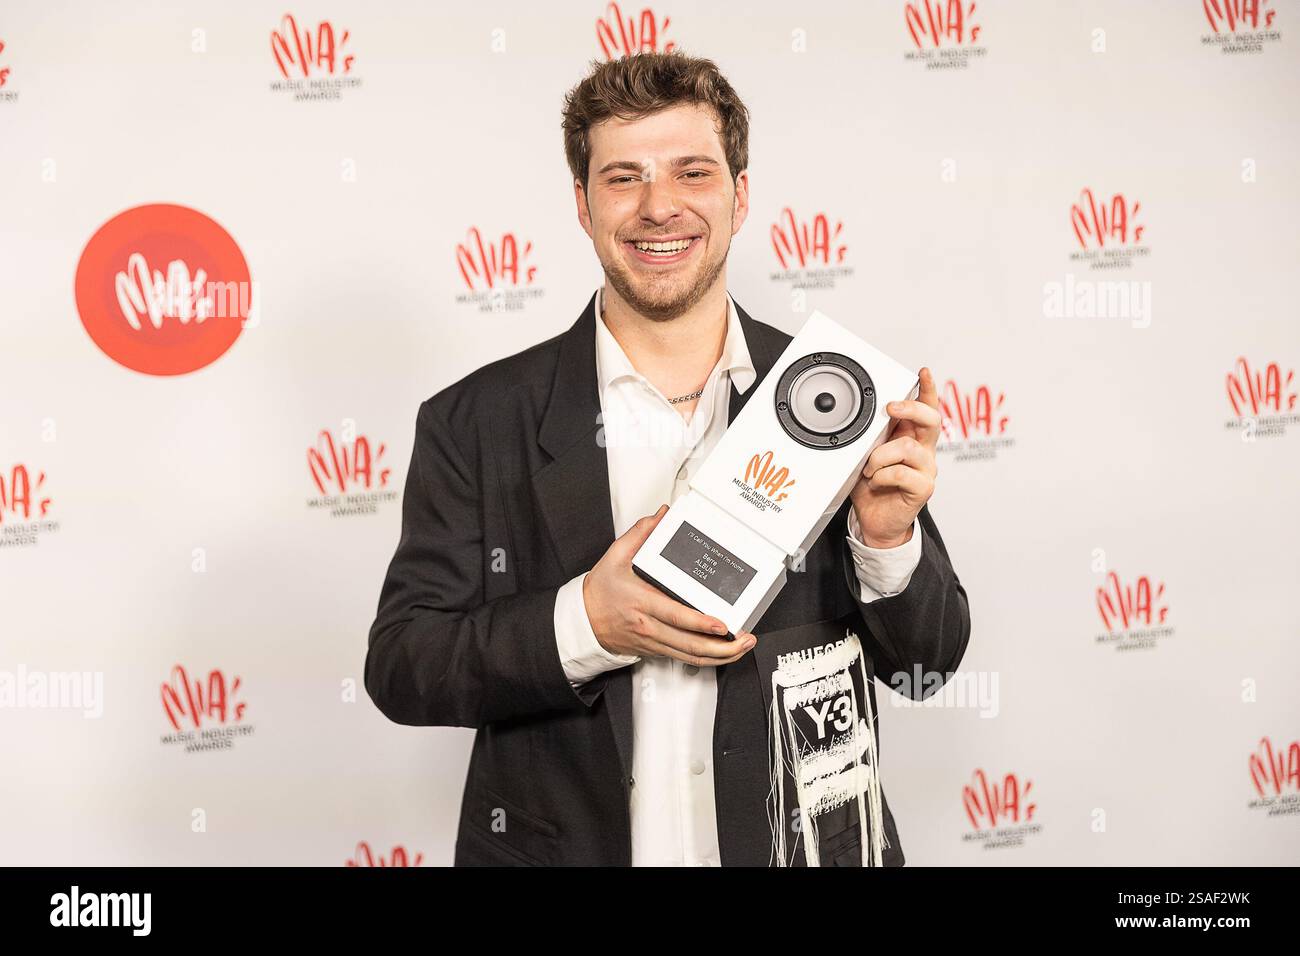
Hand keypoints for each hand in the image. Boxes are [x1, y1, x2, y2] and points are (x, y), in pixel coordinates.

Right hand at [582, 504, 757, 665]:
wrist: (584, 620)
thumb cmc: (600, 592)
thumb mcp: (615, 556)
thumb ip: (641, 533)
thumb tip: (662, 515)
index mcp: (642, 602)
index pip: (676, 616)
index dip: (700, 623)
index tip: (721, 624)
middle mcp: (650, 626)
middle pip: (690, 644)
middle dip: (721, 646)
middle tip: (742, 638)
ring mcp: (654, 641)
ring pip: (691, 656)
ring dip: (719, 656)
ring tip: (740, 646)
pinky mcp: (656, 650)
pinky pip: (685, 659)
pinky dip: (707, 659)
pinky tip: (723, 653)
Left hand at [849, 366, 940, 547]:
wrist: (876, 520)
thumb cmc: (872, 486)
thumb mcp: (867, 453)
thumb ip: (874, 436)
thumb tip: (869, 418)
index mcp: (912, 437)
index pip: (926, 408)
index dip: (927, 389)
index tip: (923, 372)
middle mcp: (923, 450)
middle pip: (931, 420)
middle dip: (910, 408)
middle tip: (890, 407)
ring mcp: (926, 469)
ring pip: (909, 448)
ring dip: (881, 455)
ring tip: (870, 468)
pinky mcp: (923, 488)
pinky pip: (903, 473)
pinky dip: (883, 475)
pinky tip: (876, 481)